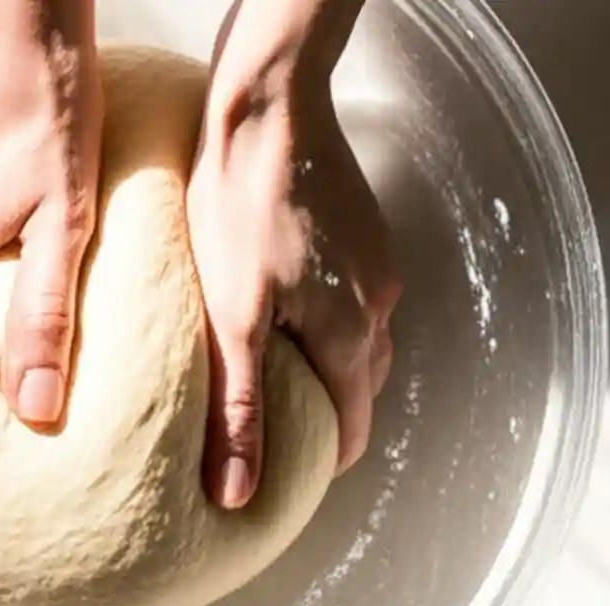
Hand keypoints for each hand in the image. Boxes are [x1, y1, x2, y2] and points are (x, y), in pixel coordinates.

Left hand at [189, 0, 400, 508]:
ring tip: (269, 367)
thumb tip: (239, 493)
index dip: (320, 461)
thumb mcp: (231, 318)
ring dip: (323, 362)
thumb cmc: (242, 207)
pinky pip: (352, 294)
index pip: (353, 429)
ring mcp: (377, 263)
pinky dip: (324, 317)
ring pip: (357, 338)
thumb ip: (240, 408)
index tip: (285, 475)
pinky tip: (280, 302)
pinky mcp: (363, 230)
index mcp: (351, 336)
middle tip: (268, 424)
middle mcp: (378, 305)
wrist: (269, 109)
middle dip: (321, 413)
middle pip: (358, 385)